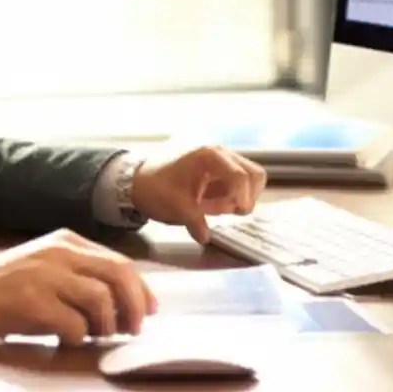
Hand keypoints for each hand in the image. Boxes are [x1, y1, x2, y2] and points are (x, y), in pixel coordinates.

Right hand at [0, 228, 158, 345]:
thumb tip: (125, 300)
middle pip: (119, 275)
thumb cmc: (6, 287)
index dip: (142, 289)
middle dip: (135, 306)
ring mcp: (45, 276)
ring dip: (106, 325)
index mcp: (66, 241)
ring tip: (96, 335)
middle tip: (133, 328)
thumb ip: (81, 273)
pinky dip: (78, 338)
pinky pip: (75, 325)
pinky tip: (67, 339)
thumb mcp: (47, 266)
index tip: (149, 310)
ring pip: (101, 300)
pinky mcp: (32, 302)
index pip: (120, 261)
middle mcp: (59, 253)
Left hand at [130, 146, 267, 243]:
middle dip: (247, 197)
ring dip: (241, 197)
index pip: (242, 177)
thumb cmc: (156, 189)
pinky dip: (234, 196)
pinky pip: (239, 183)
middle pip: (254, 174)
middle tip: (228, 212)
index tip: (230, 214)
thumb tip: (205, 237)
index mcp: (210, 157)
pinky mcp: (219, 171)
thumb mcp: (177, 209)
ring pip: (250, 178)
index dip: (241, 199)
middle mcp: (220, 154)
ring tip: (219, 209)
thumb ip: (196, 223)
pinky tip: (214, 206)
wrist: (137, 181)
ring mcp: (221, 161)